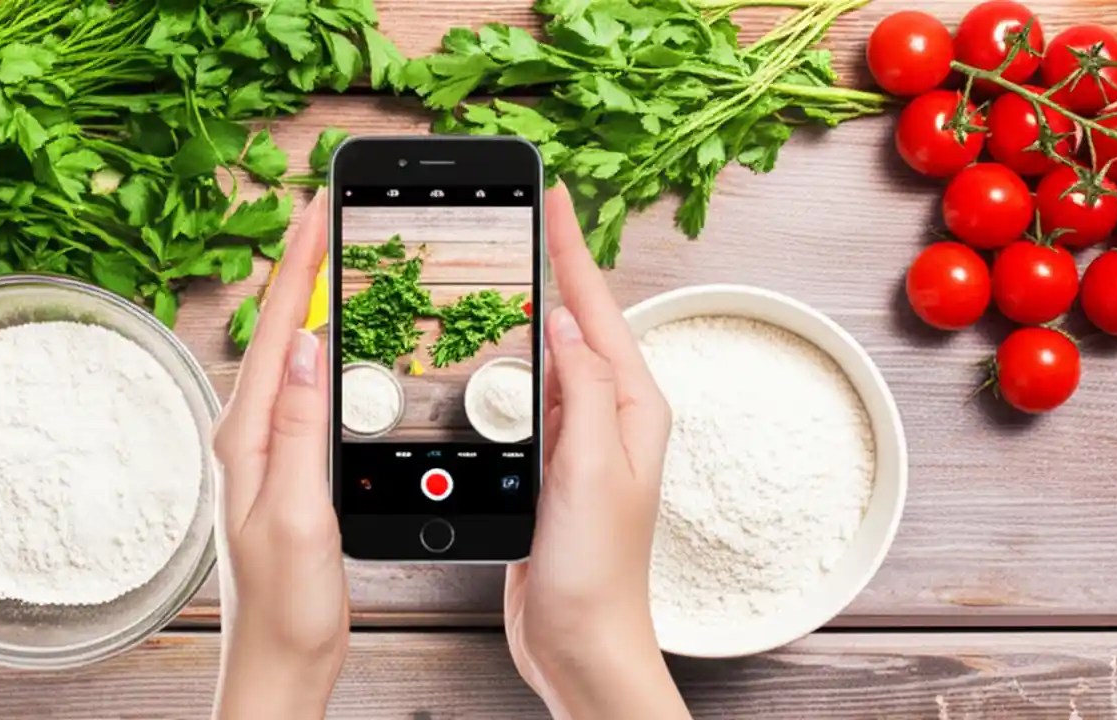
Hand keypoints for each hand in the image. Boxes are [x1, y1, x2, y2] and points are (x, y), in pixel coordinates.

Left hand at [211, 190, 347, 719]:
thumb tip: (308, 347)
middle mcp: (248, 436)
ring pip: (287, 355)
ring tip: (325, 255)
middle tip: (322, 212)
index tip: (314, 211)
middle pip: (277, 331)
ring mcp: (265, 450)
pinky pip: (300, 389)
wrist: (282, 659)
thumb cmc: (287, 603)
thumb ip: (301, 430)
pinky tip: (330, 340)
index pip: (277, 332)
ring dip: (305, 300)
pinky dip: (316, 348)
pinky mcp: (285, 467)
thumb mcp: (300, 513)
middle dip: (298, 265)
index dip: (297, 265)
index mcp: (248, 438)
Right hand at [503, 184, 688, 719]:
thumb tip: (564, 323)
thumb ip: (582, 390)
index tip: (554, 197)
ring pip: (546, 357)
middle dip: (550, 267)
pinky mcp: (547, 464)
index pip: (596, 309)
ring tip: (502, 268)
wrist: (580, 639)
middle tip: (524, 219)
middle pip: (575, 322)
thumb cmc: (599, 570)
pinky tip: (485, 355)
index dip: (572, 249)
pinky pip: (525, 398)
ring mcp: (577, 440)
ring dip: (524, 313)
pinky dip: (504, 367)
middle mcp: (608, 416)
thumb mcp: (592, 468)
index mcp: (631, 406)